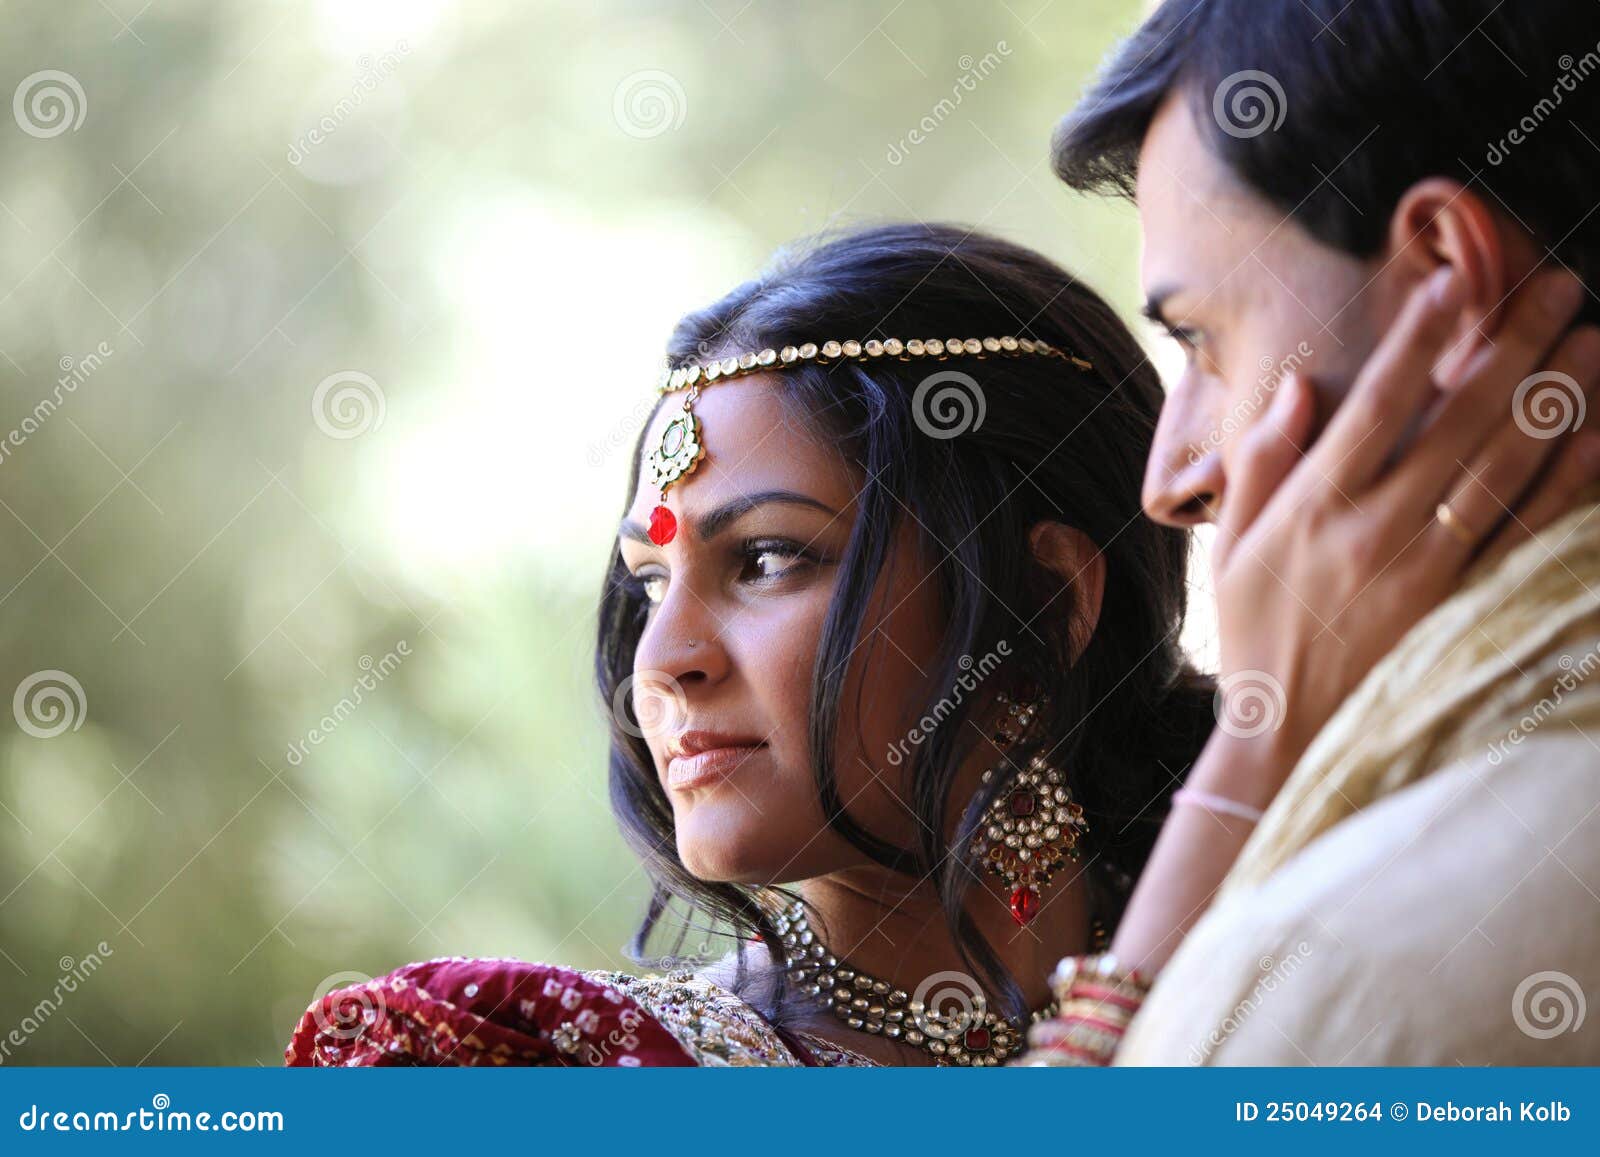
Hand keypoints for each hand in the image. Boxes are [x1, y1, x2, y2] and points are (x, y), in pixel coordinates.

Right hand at [1204, 266, 1599, 803]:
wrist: (1286, 735)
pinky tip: (1595, 438)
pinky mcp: (1460, 609)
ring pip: (1501, 470)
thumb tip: (1303, 387)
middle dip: (1512, 346)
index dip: (1416, 338)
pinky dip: (1564, 487)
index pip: (1376, 404)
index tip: (1450, 280)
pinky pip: (1523, 539)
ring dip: (1554, 401)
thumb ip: (1263, 461)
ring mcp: (1423, 572)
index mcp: (1312, 507)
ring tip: (1591, 343)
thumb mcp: (1233, 546)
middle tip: (1558, 287)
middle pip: (1457, 422)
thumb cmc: (1255, 633)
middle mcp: (1372, 531)